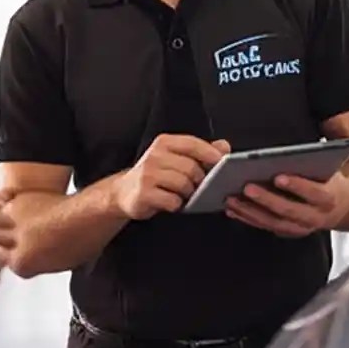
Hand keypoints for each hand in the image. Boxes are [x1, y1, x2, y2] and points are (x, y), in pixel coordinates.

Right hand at [111, 134, 229, 219]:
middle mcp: (155, 155)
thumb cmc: (155, 174)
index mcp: (164, 142)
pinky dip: (177, 205)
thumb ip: (200, 151)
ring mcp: (148, 174)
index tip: (222, 163)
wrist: (124, 192)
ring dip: (189, 193)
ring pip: (183, 184)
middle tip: (199, 186)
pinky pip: (172, 200)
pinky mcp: (144, 193)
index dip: (210, 153)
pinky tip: (172, 203)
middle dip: (200, 180)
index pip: (192, 144)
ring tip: (184, 194)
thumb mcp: (175, 158)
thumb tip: (224, 146)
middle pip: (191, 167)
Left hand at [226, 171, 348, 237]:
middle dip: (266, 199)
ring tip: (232, 198)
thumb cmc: (329, 180)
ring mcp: (301, 228)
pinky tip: (233, 209)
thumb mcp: (329, 169)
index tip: (279, 176)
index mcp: (329, 198)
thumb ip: (314, 161)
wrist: (342, 206)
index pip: (314, 193)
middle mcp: (316, 217)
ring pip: (274, 222)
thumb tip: (288, 154)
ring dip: (251, 211)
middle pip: (289, 210)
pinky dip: (248, 218)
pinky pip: (266, 227)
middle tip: (247, 187)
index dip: (297, 185)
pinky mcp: (288, 232)